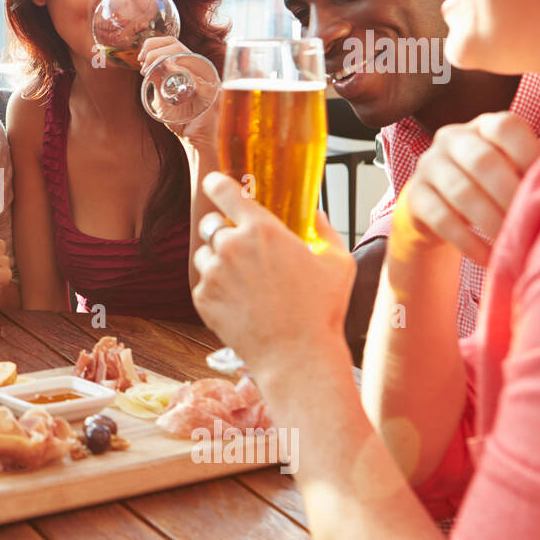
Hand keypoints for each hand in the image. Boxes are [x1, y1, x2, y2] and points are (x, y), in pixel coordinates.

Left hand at [138, 35, 217, 150]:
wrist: (195, 141)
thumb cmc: (181, 121)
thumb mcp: (162, 99)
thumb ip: (157, 83)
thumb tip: (145, 69)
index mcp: (189, 67)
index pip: (173, 43)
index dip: (154, 44)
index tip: (141, 58)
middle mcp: (200, 68)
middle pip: (176, 44)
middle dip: (153, 49)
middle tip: (142, 63)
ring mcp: (208, 78)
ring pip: (184, 54)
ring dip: (160, 57)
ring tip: (148, 70)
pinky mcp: (213, 91)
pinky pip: (197, 77)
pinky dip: (181, 72)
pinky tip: (169, 71)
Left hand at [192, 172, 355, 380]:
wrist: (296, 356)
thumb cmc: (321, 310)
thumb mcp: (338, 263)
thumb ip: (326, 231)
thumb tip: (318, 215)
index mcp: (261, 229)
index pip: (224, 191)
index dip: (216, 184)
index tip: (213, 183)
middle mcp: (231, 246)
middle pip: (209, 224)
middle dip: (221, 230)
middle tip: (240, 248)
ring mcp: (213, 273)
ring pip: (204, 255)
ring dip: (218, 261)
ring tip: (243, 281)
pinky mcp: (202, 298)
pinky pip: (202, 283)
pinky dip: (215, 288)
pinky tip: (240, 302)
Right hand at [399, 111, 539, 264]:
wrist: (436, 208)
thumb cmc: (488, 187)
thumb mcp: (509, 169)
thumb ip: (532, 169)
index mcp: (483, 126)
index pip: (506, 128)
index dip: (530, 156)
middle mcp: (451, 138)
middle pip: (482, 161)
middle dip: (510, 195)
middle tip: (528, 222)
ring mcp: (428, 165)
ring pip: (461, 192)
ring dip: (490, 221)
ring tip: (510, 243)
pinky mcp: (413, 196)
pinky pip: (441, 219)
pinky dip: (468, 242)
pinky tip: (487, 257)